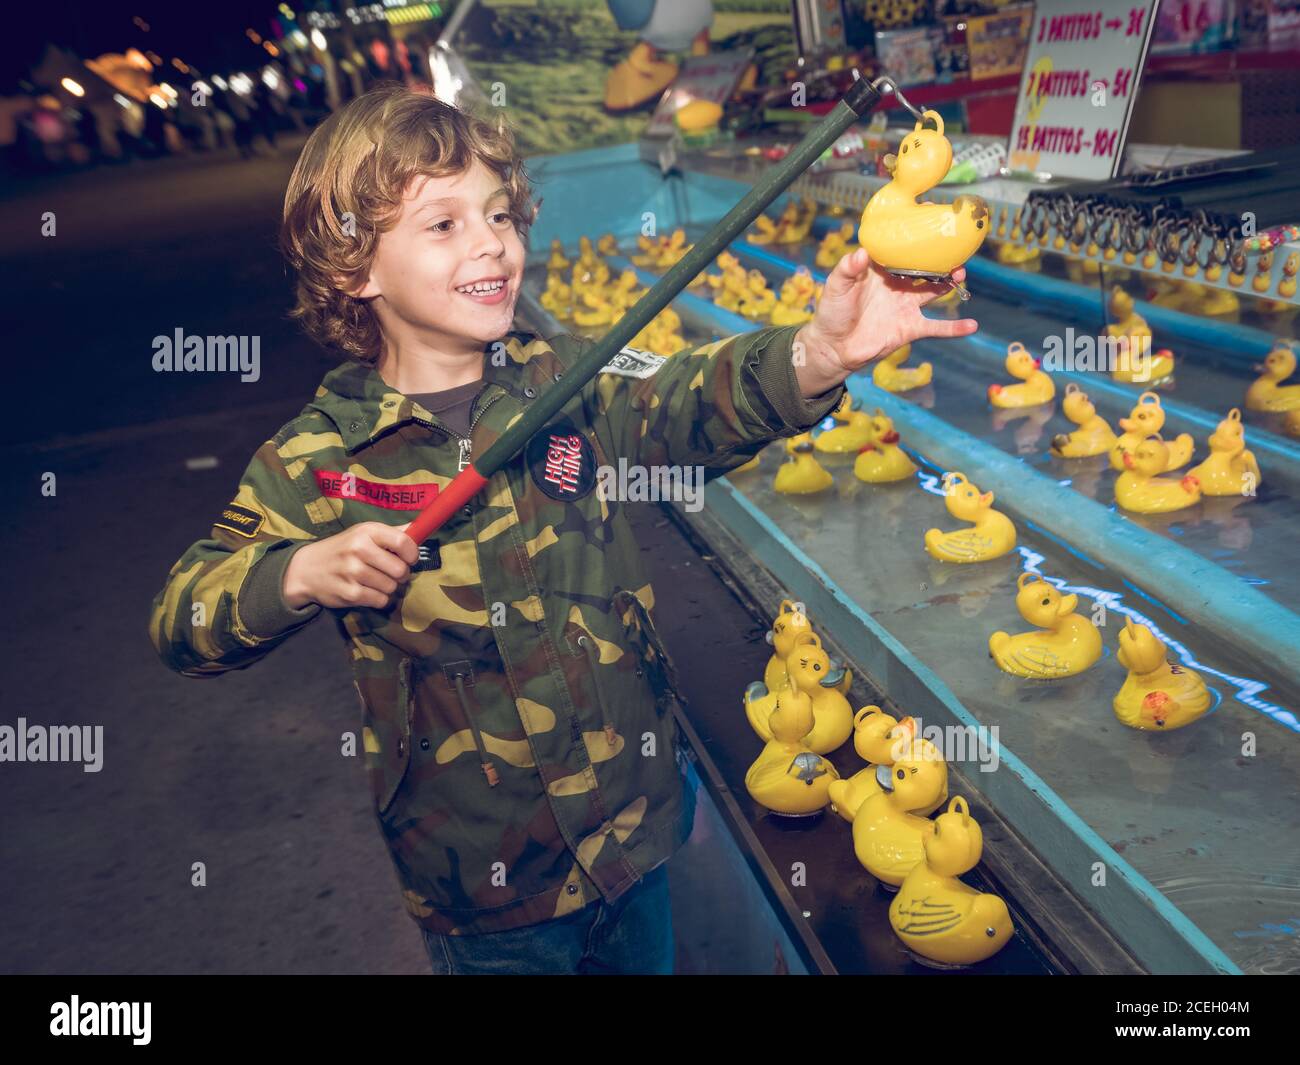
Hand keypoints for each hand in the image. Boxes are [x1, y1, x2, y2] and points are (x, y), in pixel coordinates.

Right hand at [282, 522, 418, 609]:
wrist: (306, 569)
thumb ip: (391, 532)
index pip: (403, 541)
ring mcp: (353, 572)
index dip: (412, 553)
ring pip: (392, 587)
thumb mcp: (362, 534)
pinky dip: (378, 599)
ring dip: (388, 587)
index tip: (409, 558)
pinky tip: (367, 591)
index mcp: (366, 531)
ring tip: (375, 581)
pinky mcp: (350, 593)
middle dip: (400, 574)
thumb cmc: (342, 549)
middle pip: (401, 570)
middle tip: (390, 573)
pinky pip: (381, 600)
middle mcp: (359, 549)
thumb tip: (420, 528)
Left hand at [794, 247, 977, 396]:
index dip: (916, 232)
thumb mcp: (836, 286)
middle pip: (925, 266)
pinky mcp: (910, 328)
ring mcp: (906, 305)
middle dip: (941, 256)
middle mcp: (898, 284)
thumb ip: (847, 268)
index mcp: (881, 269)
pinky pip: (936, 327)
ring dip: (950, 282)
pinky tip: (972, 325)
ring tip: (962, 272)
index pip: (902, 247)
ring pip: (935, 290)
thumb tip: (862, 253)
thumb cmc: (833, 313)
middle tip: (955, 245)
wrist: (833, 347)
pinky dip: (954, 328)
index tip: (931, 214)